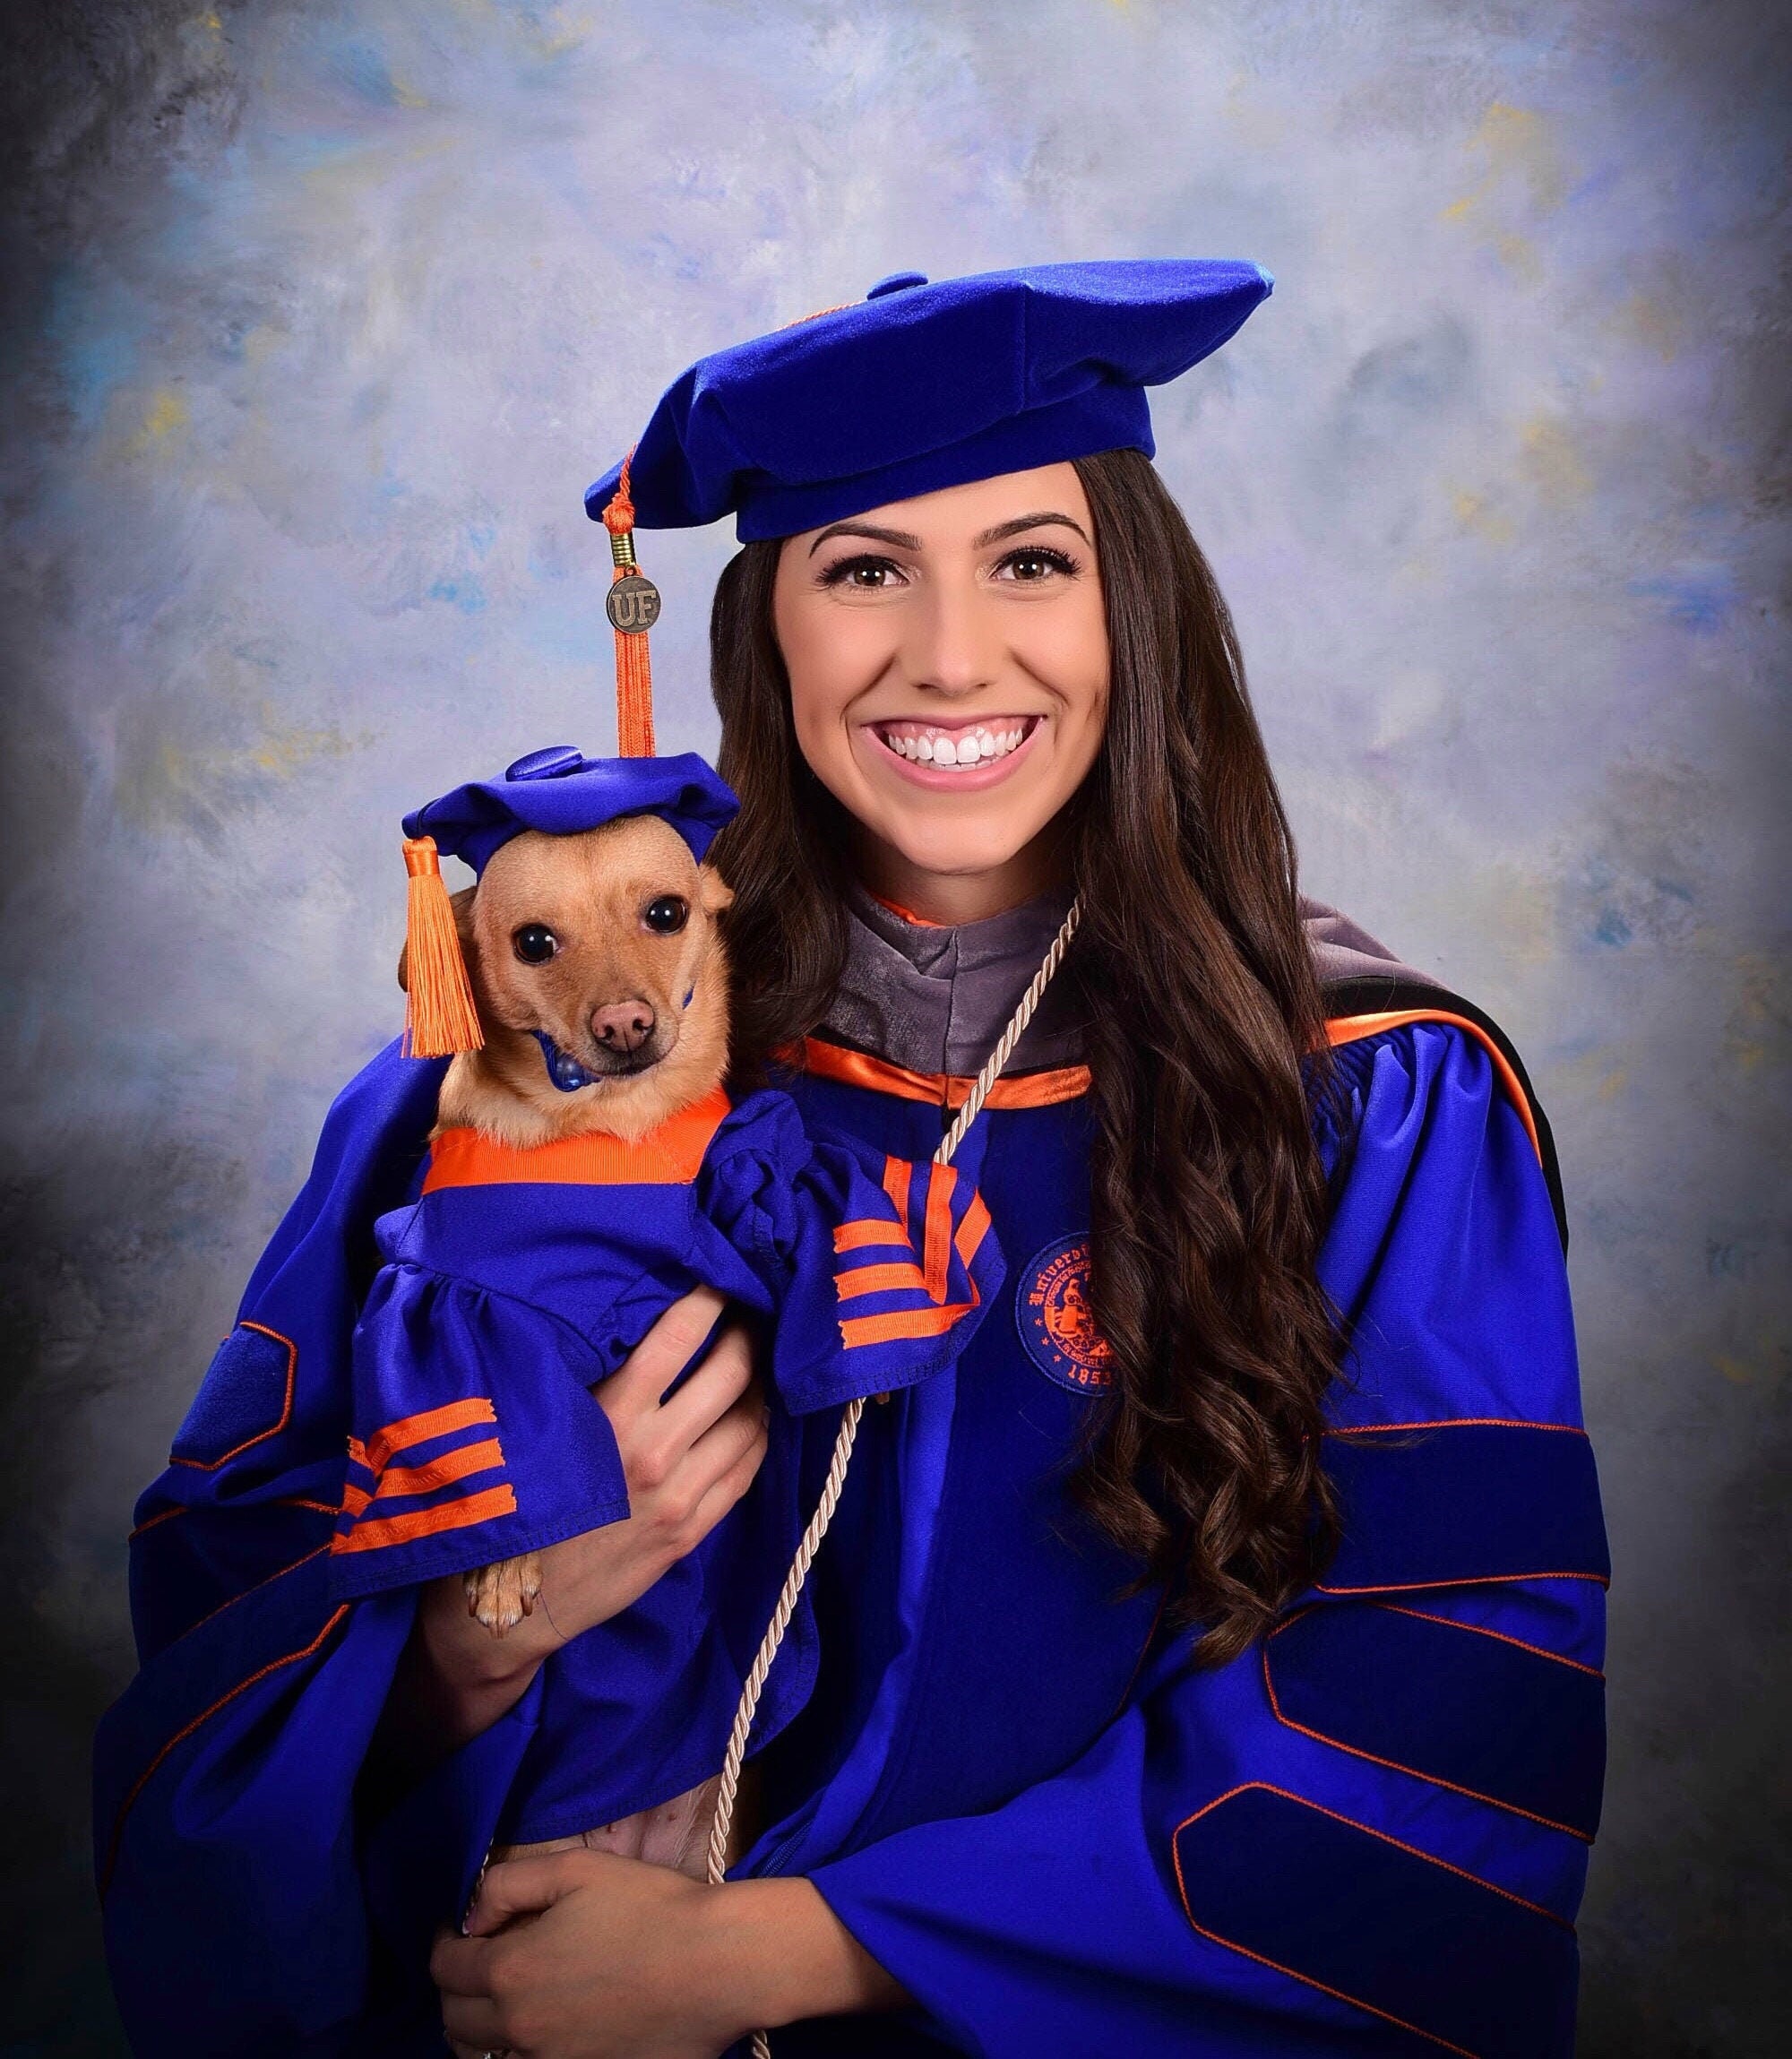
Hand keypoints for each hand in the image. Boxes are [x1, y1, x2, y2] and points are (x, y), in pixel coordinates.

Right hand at [385, 1288, 767, 1753]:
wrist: (510, 1605)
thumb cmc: (512, 1499)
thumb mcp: (539, 1424)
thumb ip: (588, 1378)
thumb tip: (630, 1317)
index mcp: (608, 1416)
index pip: (678, 1335)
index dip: (708, 1296)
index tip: (718, 1275)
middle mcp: (652, 1452)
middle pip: (731, 1371)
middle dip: (747, 1333)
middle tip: (748, 1313)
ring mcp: (678, 1497)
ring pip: (750, 1421)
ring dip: (760, 1384)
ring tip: (755, 1362)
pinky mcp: (691, 1533)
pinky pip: (747, 1472)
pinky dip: (757, 1435)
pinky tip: (751, 1417)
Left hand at [433, 1848, 907, 2058]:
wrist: (716, 1966)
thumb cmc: (650, 1907)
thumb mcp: (577, 1869)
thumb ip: (509, 1884)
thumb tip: (472, 1917)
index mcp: (510, 1969)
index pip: (445, 1967)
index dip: (443, 1943)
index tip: (458, 1930)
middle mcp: (517, 2027)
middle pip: (454, 2021)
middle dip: (456, 1988)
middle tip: (477, 1962)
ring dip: (477, 2031)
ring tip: (502, 2002)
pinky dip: (515, 2055)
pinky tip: (540, 2030)